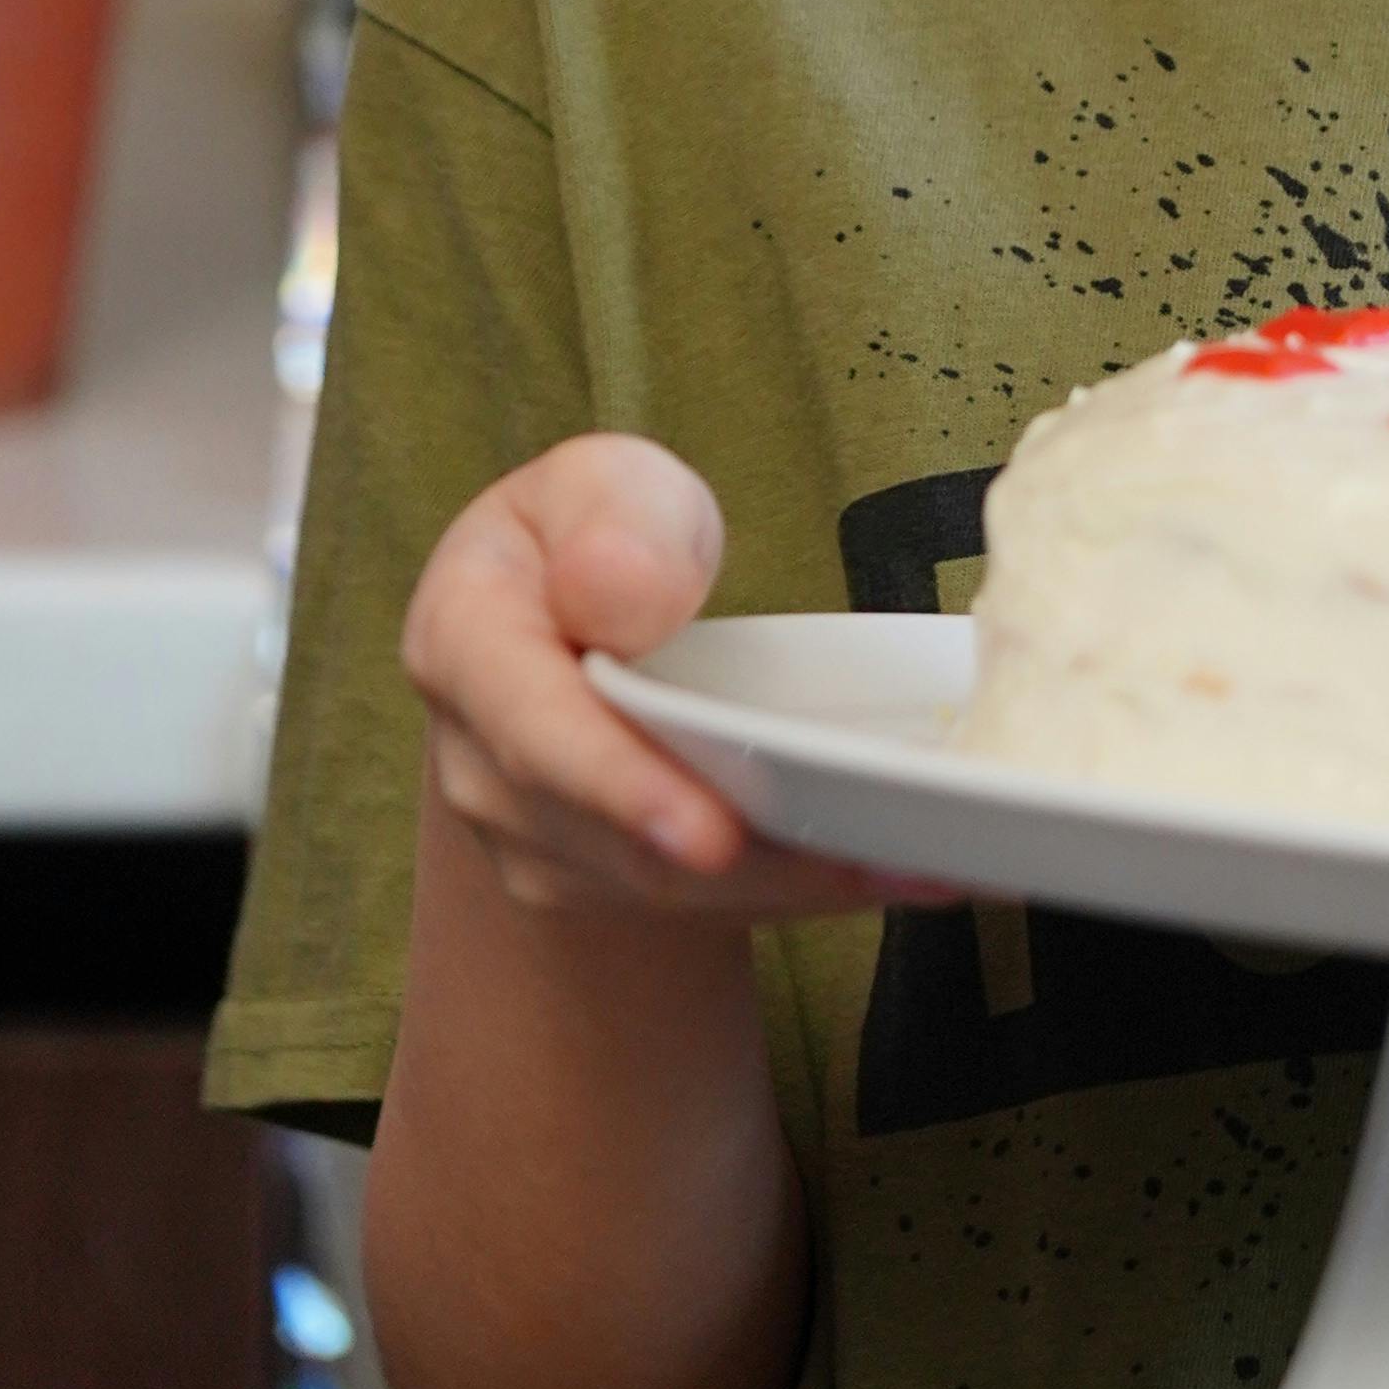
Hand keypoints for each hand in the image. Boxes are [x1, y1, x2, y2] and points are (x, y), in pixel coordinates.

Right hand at [401, 432, 946, 927]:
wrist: (575, 620)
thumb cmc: (603, 535)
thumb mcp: (606, 483)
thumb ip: (613, 520)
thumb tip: (616, 598)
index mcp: (463, 643)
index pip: (533, 729)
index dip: (619, 786)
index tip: (708, 833)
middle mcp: (482, 765)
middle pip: (617, 837)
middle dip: (750, 861)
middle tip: (878, 857)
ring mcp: (537, 841)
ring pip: (673, 890)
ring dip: (800, 884)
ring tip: (925, 863)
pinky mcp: (605, 884)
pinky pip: (711, 904)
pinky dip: (810, 889)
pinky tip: (909, 872)